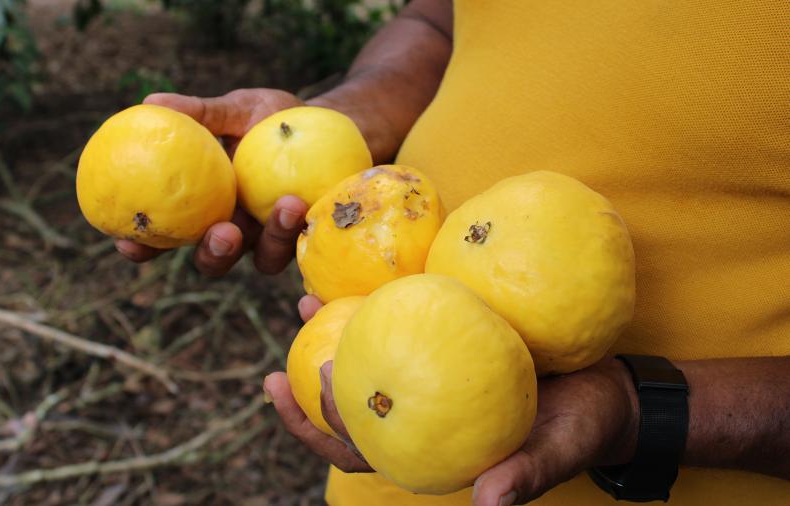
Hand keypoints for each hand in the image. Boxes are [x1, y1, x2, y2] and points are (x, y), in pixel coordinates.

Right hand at [115, 89, 307, 275]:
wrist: (332, 124)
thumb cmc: (275, 117)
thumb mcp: (240, 108)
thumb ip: (201, 113)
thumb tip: (150, 103)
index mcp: (207, 206)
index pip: (166, 234)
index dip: (143, 246)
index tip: (127, 242)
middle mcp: (237, 228)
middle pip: (213, 260)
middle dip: (214, 255)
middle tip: (224, 233)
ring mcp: (274, 236)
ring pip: (264, 258)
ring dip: (273, 239)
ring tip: (287, 204)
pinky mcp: (310, 235)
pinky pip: (304, 242)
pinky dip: (302, 225)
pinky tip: (306, 201)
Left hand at [267, 321, 639, 504]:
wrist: (608, 387)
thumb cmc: (583, 425)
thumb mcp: (561, 448)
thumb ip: (525, 475)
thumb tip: (487, 504)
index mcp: (432, 450)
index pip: (363, 450)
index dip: (326, 430)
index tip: (307, 389)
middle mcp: (420, 418)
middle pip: (350, 412)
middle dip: (305, 397)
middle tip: (275, 370)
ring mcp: (429, 380)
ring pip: (370, 362)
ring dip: (332, 337)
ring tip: (304, 303)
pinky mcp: (448, 344)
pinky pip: (404, 324)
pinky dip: (379, 303)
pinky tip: (363, 273)